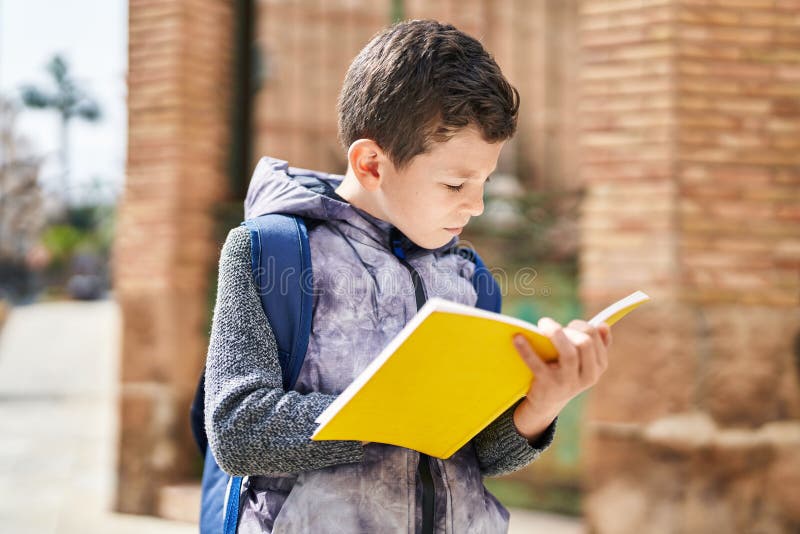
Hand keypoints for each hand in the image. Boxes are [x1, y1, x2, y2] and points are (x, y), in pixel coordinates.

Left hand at [510, 318, 611, 440]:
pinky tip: (517, 337)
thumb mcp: (583, 362)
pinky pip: (537, 365)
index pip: (595, 338)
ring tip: (543, 324)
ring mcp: (567, 382)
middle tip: (551, 326)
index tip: (569, 324)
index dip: (581, 325)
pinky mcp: (547, 385)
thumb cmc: (565, 373)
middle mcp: (587, 376)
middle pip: (585, 344)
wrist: (546, 403)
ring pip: (569, 354)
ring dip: (555, 334)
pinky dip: (526, 350)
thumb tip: (603, 325)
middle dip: (570, 329)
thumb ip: (595, 344)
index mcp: (598, 367)